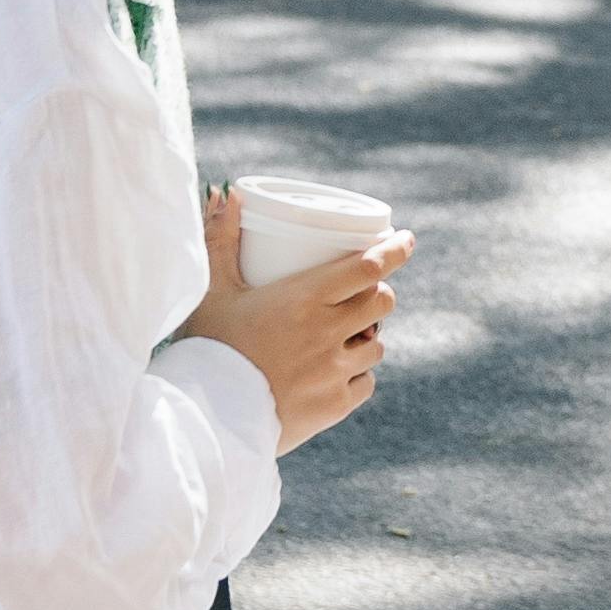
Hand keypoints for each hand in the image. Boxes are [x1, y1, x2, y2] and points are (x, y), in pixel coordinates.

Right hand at [180, 188, 411, 450]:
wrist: (204, 418)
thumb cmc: (207, 347)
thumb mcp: (212, 289)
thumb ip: (220, 238)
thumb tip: (226, 191)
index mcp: (305, 299)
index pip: (369, 267)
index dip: (395, 250)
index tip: (406, 240)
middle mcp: (328, 333)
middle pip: (382, 303)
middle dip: (379, 293)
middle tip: (363, 292)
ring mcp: (335, 372)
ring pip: (376, 345)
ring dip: (367, 335)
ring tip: (345, 334)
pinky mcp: (334, 406)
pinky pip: (365, 383)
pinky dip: (357, 375)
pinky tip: (339, 372)